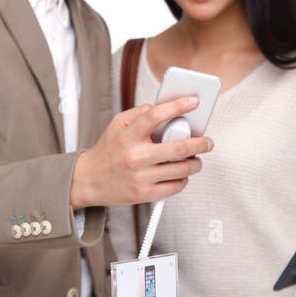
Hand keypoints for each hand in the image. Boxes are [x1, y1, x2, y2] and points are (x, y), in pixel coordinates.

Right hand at [70, 97, 212, 208]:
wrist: (87, 181)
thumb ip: (139, 113)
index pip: (155, 116)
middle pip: (178, 148)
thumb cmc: (107, 151)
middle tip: (208, 141)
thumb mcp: (116, 125)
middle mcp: (135, 156)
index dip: (178, 106)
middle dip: (201, 143)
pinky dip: (183, 179)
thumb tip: (163, 108)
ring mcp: (140, 177)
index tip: (194, 101)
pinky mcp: (144, 194)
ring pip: (182, 169)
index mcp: (128, 136)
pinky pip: (175, 187)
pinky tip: (181, 174)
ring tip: (196, 158)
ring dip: (196, 163)